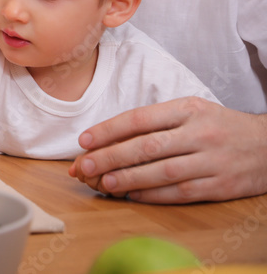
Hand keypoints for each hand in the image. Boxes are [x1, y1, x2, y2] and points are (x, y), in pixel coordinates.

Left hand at [68, 97, 266, 202]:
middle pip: (146, 147)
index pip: (140, 118)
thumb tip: (109, 137)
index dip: (109, 130)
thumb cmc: (219, 127)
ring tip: (102, 182)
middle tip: (83, 166)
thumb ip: (156, 121)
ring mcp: (211, 161)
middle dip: (110, 157)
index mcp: (188, 109)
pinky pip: (179, 192)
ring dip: (127, 179)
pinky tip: (131, 195)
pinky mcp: (220, 186)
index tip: (84, 140)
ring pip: (161, 172)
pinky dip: (152, 195)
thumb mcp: (191, 111)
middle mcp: (199, 134)